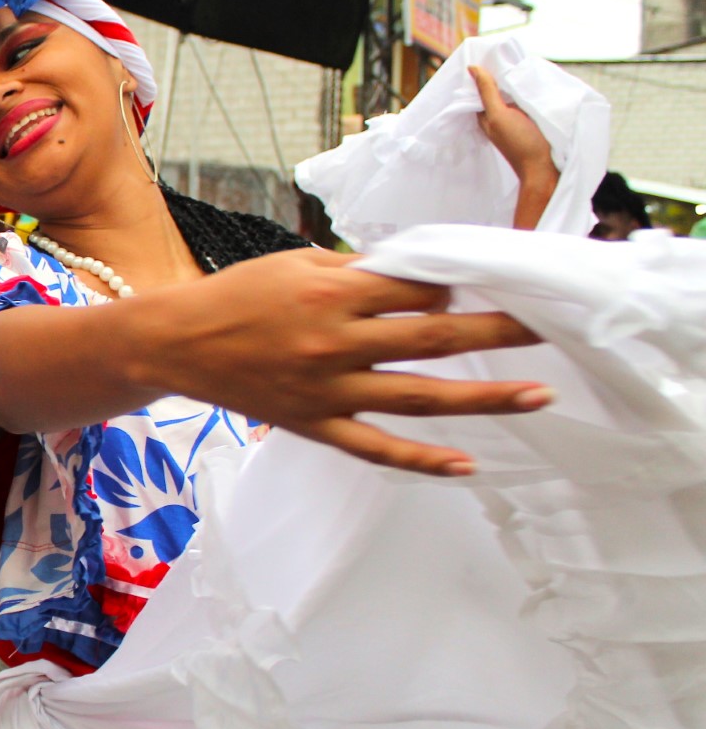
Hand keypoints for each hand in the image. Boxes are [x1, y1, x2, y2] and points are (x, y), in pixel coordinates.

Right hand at [140, 248, 548, 476]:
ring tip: (540, 394)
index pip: (418, 287)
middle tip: (553, 325)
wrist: (175, 343)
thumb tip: (425, 278)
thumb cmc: (237, 295)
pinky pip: (375, 448)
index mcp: (331, 292)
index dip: (459, 283)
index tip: (494, 281)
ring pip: (419, 396)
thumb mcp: (297, 263)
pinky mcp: (315, 424)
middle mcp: (334, 342)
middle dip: (500, 329)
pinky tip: (466, 465)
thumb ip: (360, 270)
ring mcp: (326, 389)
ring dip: (484, 396)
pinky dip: (421, 460)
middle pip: (434, 336)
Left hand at [469, 66, 558, 228]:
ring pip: (513, 94)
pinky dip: (529, 90)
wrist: (546, 168)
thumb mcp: (499, 115)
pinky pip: (527, 100)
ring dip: (516, 81)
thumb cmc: (520, 143)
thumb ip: (487, 93)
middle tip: (507, 53)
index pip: (479, 89)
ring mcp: (516, 118)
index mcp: (486, 116)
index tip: (488, 52)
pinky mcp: (532, 120)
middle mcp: (499, 116)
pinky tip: (535, 80)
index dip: (483, 73)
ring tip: (522, 62)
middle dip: (501, 75)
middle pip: (497, 90)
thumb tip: (473, 68)